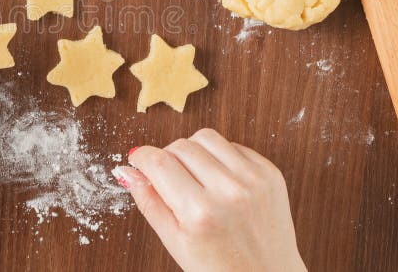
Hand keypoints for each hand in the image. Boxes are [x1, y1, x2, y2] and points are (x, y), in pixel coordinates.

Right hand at [115, 128, 304, 271]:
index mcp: (200, 213)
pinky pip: (233, 145)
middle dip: (167, 157)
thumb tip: (126, 172)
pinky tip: (219, 179)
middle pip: (181, 146)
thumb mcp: (175, 242)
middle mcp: (229, 192)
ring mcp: (253, 180)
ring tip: (195, 176)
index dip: (142, 157)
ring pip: (206, 138)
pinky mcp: (270, 173)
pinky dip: (219, 156)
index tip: (138, 159)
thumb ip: (149, 202)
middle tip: (170, 179)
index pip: (159, 163)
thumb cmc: (220, 268)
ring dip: (193, 151)